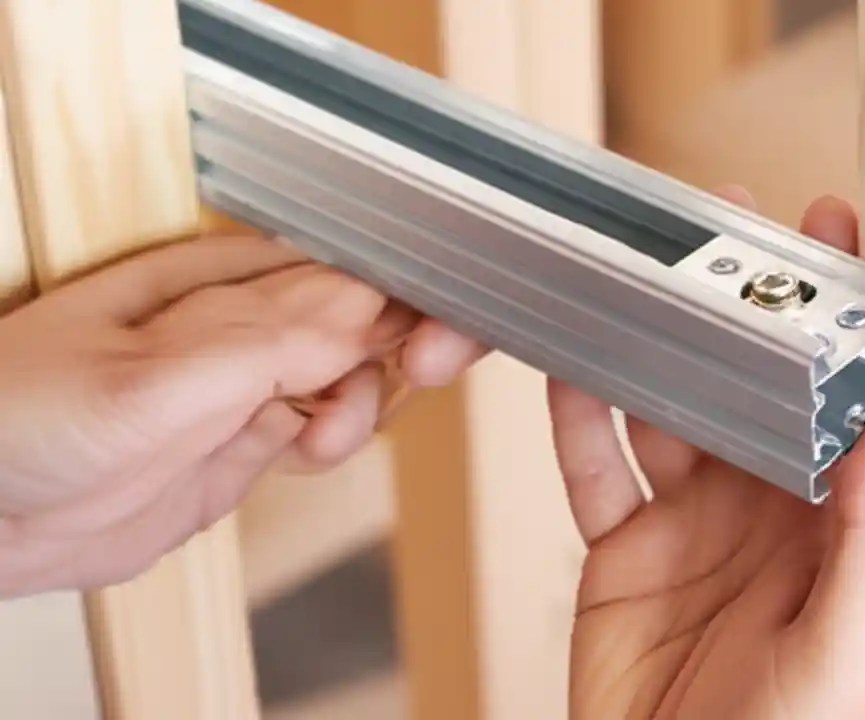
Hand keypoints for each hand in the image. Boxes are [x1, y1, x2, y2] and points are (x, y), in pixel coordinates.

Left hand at [0, 235, 484, 596]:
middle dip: (407, 339)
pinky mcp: (244, 443)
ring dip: (369, 402)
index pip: (341, 259)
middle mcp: (243, 321)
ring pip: (357, 375)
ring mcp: (248, 383)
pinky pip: (323, 429)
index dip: (404, 284)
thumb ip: (262, 345)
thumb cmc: (18, 416)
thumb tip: (365, 309)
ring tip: (325, 432)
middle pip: (368, 312)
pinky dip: (337, 443)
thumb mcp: (146, 379)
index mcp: (219, 274)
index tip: (436, 324)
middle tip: (423, 366)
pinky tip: (311, 452)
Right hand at [548, 190, 864, 718]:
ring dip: (658, 347)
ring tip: (644, 275)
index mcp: (837, 529)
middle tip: (730, 227)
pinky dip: (576, 417)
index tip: (845, 241)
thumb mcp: (848, 651)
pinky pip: (593, 469)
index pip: (849, 405)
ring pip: (669, 411)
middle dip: (744, 311)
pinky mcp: (622, 553)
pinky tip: (568, 363)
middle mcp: (766, 514)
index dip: (847, 322)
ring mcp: (690, 528)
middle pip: (754, 388)